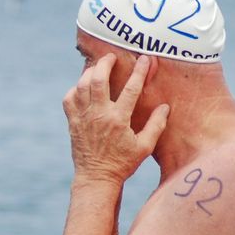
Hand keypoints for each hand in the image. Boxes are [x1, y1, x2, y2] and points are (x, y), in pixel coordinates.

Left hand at [63, 54, 167, 185]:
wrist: (96, 177)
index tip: (145, 59)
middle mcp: (99, 115)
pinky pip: (69, 99)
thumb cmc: (123, 163)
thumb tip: (164, 107)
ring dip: (89, 72)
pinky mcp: (72, 122)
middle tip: (111, 57)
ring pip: (82, 86)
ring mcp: (83, 117)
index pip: (131, 89)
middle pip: (99, 80)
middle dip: (105, 63)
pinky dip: (75, 89)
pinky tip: (83, 87)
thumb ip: (156, 125)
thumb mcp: (145, 147)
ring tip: (98, 67)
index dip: (139, 71)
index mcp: (119, 120)